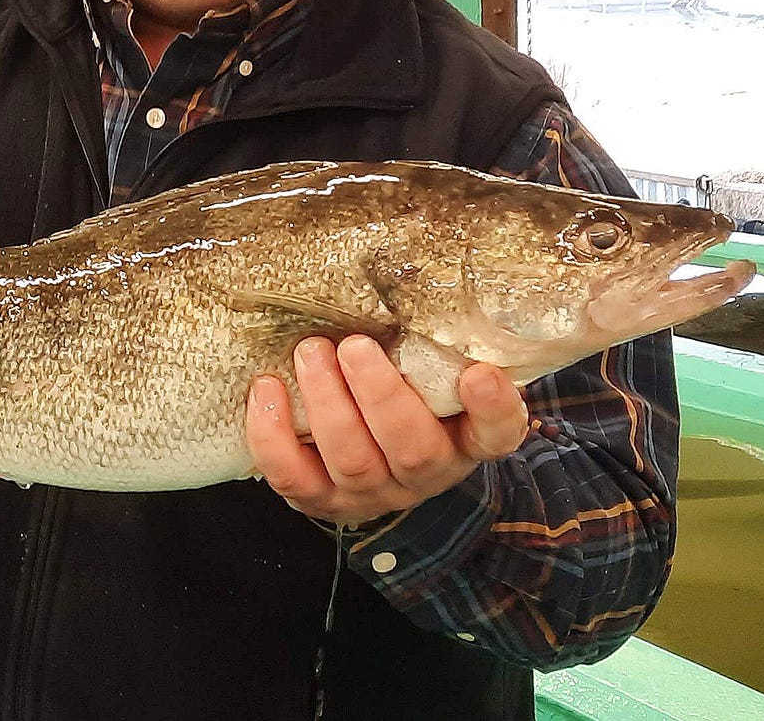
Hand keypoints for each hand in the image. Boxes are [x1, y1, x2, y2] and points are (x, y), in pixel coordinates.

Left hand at [246, 335, 527, 526]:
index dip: (493, 409)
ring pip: (352, 463)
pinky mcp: (319, 499)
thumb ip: (432, 335)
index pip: (497, 433)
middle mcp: (425, 472)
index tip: (479, 374)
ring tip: (310, 352)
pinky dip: (273, 437)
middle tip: (354, 346)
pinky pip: (294, 479)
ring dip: (327, 404)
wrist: (364, 443)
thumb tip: (414, 264)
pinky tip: (267, 388)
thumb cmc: (402, 384)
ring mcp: (372, 492)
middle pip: (412, 450)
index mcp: (465, 437)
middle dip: (380, 395)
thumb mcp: (428, 363)